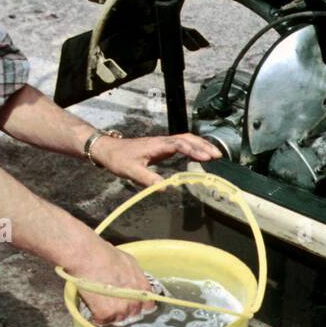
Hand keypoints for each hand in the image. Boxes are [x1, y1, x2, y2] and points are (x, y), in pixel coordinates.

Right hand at [74, 243, 152, 326]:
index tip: (131, 303)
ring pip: (118, 318)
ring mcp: (121, 309)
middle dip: (123, 308)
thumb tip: (132, 283)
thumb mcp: (129, 262)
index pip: (148, 305)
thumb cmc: (106, 255)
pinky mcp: (106, 314)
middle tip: (112, 300)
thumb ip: (135, 277)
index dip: (138, 305)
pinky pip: (102, 320)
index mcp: (142, 287)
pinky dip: (97, 316)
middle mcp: (135, 300)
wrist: (89, 257)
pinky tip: (93, 305)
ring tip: (100, 301)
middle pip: (132, 313)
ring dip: (110, 313)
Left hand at [91, 132, 221, 186]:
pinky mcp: (162, 147)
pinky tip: (198, 155)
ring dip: (200, 145)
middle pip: (188, 138)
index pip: (180, 144)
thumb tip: (166, 188)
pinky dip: (193, 147)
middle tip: (218, 155)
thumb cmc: (119, 159)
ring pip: (186, 139)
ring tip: (214, 154)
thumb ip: (148, 179)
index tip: (207, 158)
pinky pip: (181, 144)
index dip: (194, 150)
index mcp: (158, 145)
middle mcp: (163, 141)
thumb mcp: (131, 171)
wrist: (108, 149)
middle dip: (204, 145)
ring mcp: (163, 143)